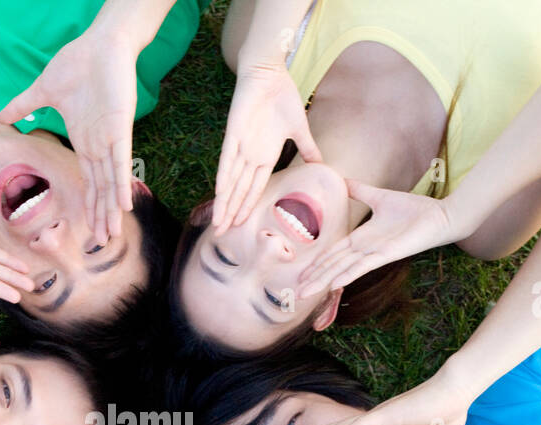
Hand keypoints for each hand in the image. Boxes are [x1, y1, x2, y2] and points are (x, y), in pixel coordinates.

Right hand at [0, 33, 138, 243]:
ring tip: (112, 234)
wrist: (99, 44)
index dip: (89, 204)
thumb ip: (23, 106)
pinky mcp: (120, 129)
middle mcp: (100, 146)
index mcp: (85, 141)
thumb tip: (1, 115)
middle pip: (101, 189)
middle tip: (103, 242)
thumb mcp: (42, 91)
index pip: (88, 180)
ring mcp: (111, 139)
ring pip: (112, 183)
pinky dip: (122, 183)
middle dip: (101, 215)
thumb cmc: (76, 63)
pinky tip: (124, 204)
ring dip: (111, 209)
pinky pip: (122, 162)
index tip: (88, 227)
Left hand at [213, 62, 320, 234]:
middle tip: (221, 235)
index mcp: (265, 157)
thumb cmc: (283, 98)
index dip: (247, 207)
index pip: (253, 189)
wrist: (271, 73)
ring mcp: (241, 146)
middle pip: (239, 191)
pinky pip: (227, 158)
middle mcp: (250, 155)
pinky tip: (219, 193)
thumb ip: (308, 148)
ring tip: (218, 223)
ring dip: (225, 202)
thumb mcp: (299, 128)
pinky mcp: (233, 133)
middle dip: (231, 212)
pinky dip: (224, 175)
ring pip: (230, 181)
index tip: (240, 227)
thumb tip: (322, 165)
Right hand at [298, 180, 465, 296]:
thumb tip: (342, 179)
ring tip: (307, 293)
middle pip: (334, 265)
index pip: (333, 253)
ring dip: (324, 282)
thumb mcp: (380, 197)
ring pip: (343, 269)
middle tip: (296, 292)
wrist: (440, 215)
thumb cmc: (414, 209)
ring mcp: (375, 253)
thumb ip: (359, 191)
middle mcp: (365, 249)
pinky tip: (335, 284)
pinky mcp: (388, 254)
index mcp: (361, 238)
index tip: (301, 274)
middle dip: (315, 278)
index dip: (316, 263)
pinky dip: (348, 274)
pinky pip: (364, 266)